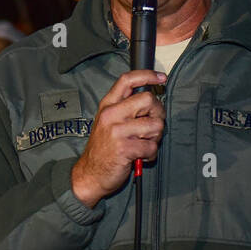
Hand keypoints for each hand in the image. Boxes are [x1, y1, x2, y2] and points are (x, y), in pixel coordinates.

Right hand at [70, 70, 166, 207]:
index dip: (147, 75)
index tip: (161, 78)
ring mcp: (117, 131)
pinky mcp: (124, 148)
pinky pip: (151, 146)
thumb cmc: (103, 148)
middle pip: (148, 100)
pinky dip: (151, 154)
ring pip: (155, 124)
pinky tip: (141, 157)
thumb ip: (124, 108)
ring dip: (155, 137)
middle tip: (153, 126)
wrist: (90, 174)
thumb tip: (150, 99)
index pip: (127, 80)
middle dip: (158, 113)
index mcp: (107, 105)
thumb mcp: (107, 122)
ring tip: (144, 144)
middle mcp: (111, 114)